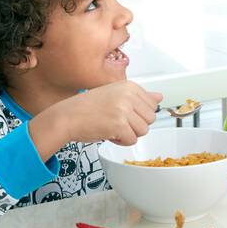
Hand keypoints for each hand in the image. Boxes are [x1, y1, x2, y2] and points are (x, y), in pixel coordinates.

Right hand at [31, 81, 163, 155]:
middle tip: (116, 121)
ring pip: (143, 131)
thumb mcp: (115, 95)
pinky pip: (132, 140)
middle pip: (150, 119)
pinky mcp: (119, 125)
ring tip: (112, 126)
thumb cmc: (87, 107)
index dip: (138, 114)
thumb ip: (140, 96)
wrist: (66, 117)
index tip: (122, 112)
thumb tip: (160, 97)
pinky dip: (121, 141)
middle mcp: (128, 95)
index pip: (152, 105)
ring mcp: (124, 109)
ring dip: (128, 134)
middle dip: (135, 125)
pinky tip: (108, 133)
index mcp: (129, 86)